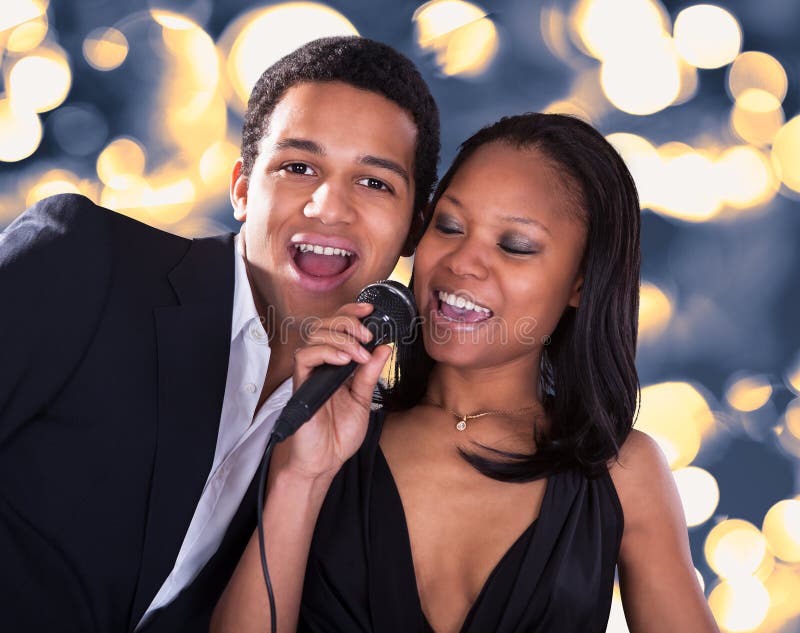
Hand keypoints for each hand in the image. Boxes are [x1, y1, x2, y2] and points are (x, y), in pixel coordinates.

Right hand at [273, 302, 391, 481]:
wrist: (325, 460)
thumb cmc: (339, 433)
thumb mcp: (364, 399)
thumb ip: (370, 374)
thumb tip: (384, 348)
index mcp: (336, 364)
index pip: (338, 327)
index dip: (351, 312)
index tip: (370, 309)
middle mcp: (321, 364)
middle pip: (325, 324)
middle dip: (348, 322)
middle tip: (367, 336)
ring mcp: (309, 373)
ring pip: (315, 336)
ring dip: (341, 338)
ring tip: (359, 353)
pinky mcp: (301, 384)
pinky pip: (305, 357)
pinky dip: (326, 352)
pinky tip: (343, 360)